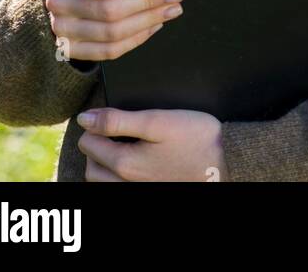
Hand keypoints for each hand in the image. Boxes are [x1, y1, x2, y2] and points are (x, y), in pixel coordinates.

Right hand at [44, 0, 183, 62]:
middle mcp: (57, 2)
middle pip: (107, 11)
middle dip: (147, 3)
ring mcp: (62, 28)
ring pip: (111, 34)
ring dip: (146, 22)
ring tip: (169, 10)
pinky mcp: (70, 47)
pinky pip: (107, 51)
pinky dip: (135, 40)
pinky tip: (152, 26)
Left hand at [76, 107, 228, 180]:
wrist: (222, 166)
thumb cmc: (195, 140)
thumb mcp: (158, 120)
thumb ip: (118, 120)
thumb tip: (85, 119)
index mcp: (124, 163)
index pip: (88, 143)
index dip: (94, 124)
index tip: (105, 114)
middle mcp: (124, 184)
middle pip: (90, 166)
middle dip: (94, 146)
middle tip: (111, 129)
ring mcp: (135, 192)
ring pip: (101, 182)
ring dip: (102, 164)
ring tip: (119, 145)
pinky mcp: (146, 193)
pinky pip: (117, 189)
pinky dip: (114, 177)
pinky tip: (131, 163)